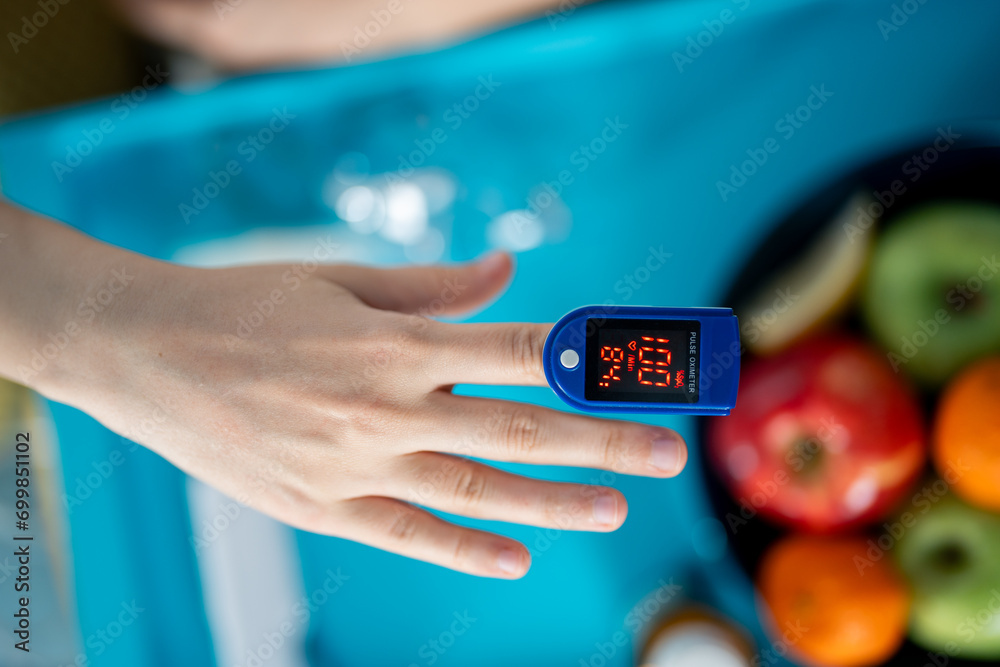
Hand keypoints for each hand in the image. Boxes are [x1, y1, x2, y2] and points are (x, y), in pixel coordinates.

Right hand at [14, 223, 687, 577]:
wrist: (141, 349)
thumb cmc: (245, 303)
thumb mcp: (340, 278)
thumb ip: (434, 287)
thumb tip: (508, 272)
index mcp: (393, 340)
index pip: (519, 353)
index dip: (591, 362)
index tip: (645, 372)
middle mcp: (383, 407)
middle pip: (517, 428)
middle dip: (601, 440)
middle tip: (666, 455)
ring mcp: (351, 465)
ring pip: (474, 490)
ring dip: (552, 502)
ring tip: (614, 508)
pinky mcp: (318, 507)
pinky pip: (407, 534)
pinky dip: (465, 547)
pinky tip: (516, 556)